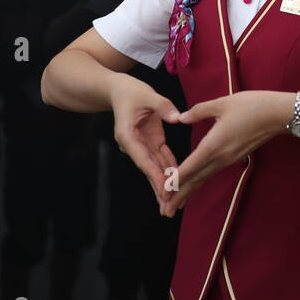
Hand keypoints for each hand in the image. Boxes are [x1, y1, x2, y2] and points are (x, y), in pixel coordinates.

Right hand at [109, 76, 180, 214]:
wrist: (118, 90)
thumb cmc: (129, 91)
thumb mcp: (146, 94)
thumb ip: (162, 106)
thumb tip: (177, 117)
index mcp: (128, 136)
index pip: (143, 159)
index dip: (155, 175)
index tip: (165, 189)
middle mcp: (133, 145)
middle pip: (149, 170)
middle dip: (159, 189)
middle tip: (169, 208)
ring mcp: (142, 145)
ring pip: (156, 168)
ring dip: (166, 184)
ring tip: (175, 203)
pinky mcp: (151, 141)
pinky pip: (162, 158)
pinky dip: (171, 169)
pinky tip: (180, 180)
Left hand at [166, 91, 291, 216]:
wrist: (279, 114)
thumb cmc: (252, 106)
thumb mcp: (222, 103)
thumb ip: (198, 111)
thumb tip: (179, 118)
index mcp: (214, 145)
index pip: (190, 167)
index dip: (175, 181)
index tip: (163, 194)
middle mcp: (221, 157)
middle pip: (196, 180)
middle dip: (180, 196)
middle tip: (166, 211)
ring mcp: (229, 159)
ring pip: (204, 178)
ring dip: (189, 191)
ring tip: (176, 204)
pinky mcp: (235, 157)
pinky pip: (213, 172)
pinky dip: (201, 181)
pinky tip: (196, 183)